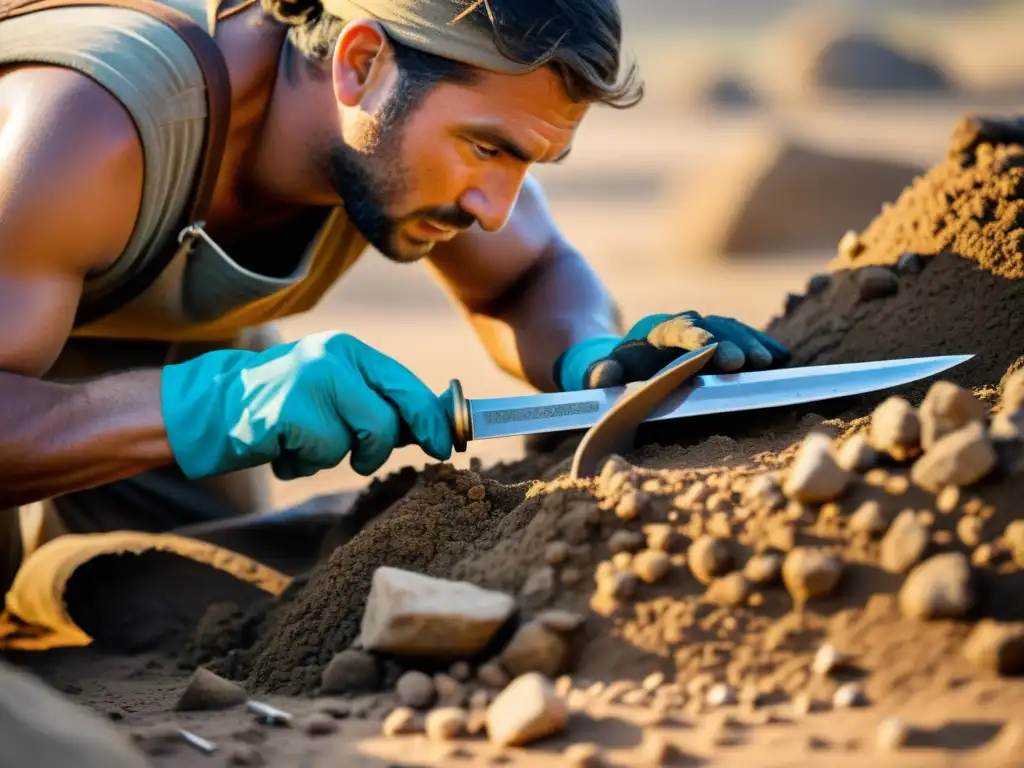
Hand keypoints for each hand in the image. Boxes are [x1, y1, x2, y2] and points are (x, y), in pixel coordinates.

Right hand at [160, 332, 452, 479]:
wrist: (214, 407)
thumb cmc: (284, 406)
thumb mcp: (334, 392)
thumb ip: (376, 403)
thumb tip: (430, 428)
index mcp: (348, 350)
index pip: (405, 385)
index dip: (430, 419)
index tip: (444, 445)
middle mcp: (332, 358)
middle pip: (389, 419)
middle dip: (381, 447)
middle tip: (366, 459)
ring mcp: (309, 383)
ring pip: (358, 442)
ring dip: (336, 456)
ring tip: (305, 442)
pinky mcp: (288, 412)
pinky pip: (323, 455)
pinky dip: (306, 464)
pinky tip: (283, 450)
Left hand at [556, 311, 790, 390]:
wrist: (627, 364)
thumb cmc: (614, 374)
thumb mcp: (601, 374)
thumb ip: (601, 375)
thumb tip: (604, 378)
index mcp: (654, 331)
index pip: (676, 328)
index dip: (692, 335)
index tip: (708, 347)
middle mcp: (682, 324)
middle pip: (710, 327)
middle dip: (729, 342)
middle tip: (744, 362)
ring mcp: (704, 331)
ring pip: (731, 330)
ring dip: (751, 344)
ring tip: (768, 363)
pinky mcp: (720, 342)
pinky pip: (744, 339)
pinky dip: (762, 346)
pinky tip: (783, 358)